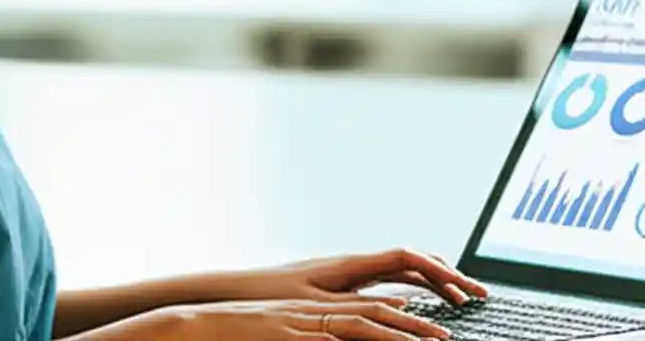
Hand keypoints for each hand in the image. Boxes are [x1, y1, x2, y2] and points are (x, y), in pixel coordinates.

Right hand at [157, 298, 452, 340]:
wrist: (196, 324)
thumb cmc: (235, 334)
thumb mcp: (281, 336)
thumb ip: (310, 339)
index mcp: (315, 311)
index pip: (367, 307)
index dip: (403, 315)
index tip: (433, 328)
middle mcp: (314, 310)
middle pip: (375, 309)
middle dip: (415, 322)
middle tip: (448, 335)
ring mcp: (303, 321)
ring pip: (361, 319)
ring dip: (400, 331)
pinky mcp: (290, 335)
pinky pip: (333, 337)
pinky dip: (361, 340)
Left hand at [233, 247, 488, 307]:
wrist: (238, 291)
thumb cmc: (271, 296)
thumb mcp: (317, 307)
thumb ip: (360, 309)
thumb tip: (403, 308)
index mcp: (351, 264)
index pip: (406, 257)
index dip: (438, 269)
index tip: (463, 287)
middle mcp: (354, 262)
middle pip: (412, 261)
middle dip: (447, 275)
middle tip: (478, 294)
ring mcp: (350, 271)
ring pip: (403, 272)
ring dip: (434, 283)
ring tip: (461, 301)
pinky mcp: (343, 283)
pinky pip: (388, 282)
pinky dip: (412, 290)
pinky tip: (423, 304)